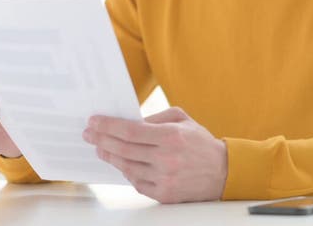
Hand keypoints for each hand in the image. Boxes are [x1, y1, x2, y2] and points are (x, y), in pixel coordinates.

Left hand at [83, 106, 227, 202]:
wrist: (223, 172)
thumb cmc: (200, 143)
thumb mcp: (182, 119)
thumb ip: (155, 118)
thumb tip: (129, 121)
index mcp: (170, 136)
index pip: (130, 131)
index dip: (108, 126)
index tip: (94, 122)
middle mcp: (166, 159)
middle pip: (123, 149)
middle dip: (101, 140)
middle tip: (88, 134)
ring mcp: (164, 178)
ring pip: (127, 167)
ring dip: (110, 157)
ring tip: (100, 149)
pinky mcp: (164, 194)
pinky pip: (136, 183)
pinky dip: (126, 172)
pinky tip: (120, 164)